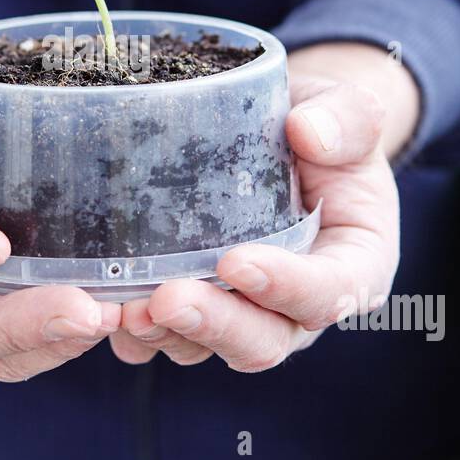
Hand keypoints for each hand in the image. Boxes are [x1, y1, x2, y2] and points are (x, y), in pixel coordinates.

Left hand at [109, 42, 417, 370]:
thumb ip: (347, 118)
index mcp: (353, 264)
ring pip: (210, 347)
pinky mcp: (201, 310)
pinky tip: (105, 313)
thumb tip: (309, 132)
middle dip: (214, 325)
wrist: (285, 138)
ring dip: (167, 335)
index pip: (328, 291)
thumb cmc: (321, 126)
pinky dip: (138, 334)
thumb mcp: (346, 111)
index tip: (236, 261)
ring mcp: (246, 313)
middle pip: (264, 340)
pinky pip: (169, 338)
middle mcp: (300, 305)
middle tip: (165, 300)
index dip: (285, 287)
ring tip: (126, 310)